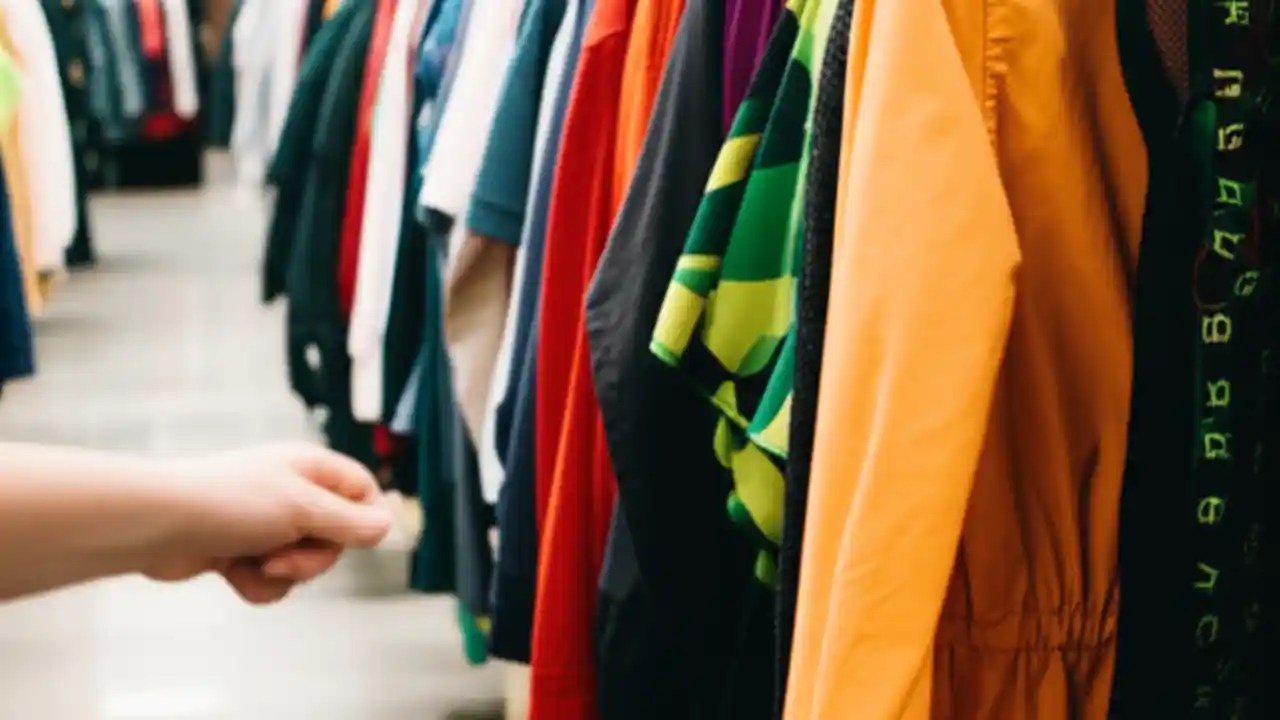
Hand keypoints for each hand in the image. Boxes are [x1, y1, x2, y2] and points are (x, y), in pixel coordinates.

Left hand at [143, 444, 391, 603]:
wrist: (155, 524)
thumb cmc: (229, 504)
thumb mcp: (303, 509)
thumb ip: (351, 522)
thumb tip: (388, 527)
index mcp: (311, 470)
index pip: (363, 492)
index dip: (364, 519)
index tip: (353, 540)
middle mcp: (293, 493)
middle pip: (337, 539)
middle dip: (313, 558)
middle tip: (282, 557)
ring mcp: (268, 524)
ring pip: (305, 564)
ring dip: (282, 574)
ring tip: (250, 562)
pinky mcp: (243, 552)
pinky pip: (272, 580)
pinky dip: (256, 583)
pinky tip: (230, 572)